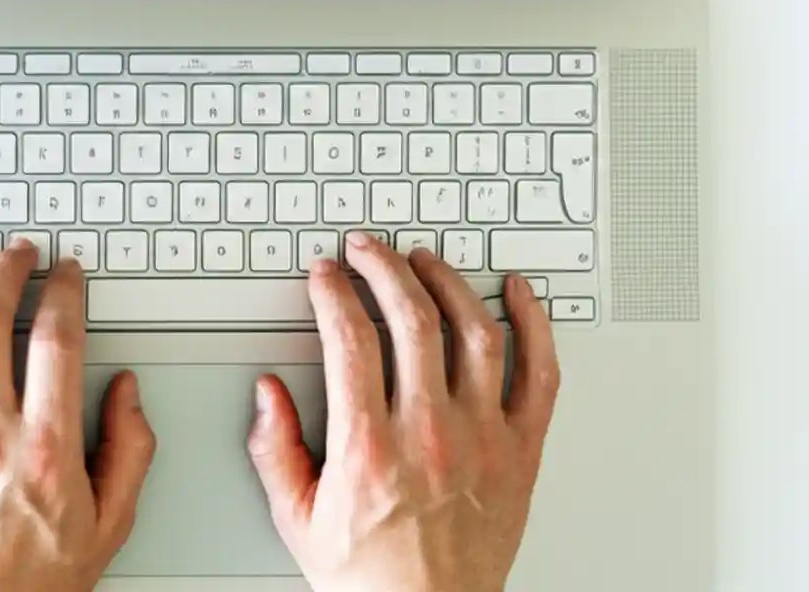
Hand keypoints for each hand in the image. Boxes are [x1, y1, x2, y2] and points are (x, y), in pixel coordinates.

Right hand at [247, 233, 559, 591]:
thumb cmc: (370, 577)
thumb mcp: (297, 518)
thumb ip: (273, 448)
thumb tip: (268, 392)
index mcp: (369, 447)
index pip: (350, 338)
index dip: (332, 292)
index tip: (325, 275)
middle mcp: (430, 434)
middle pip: (411, 318)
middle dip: (382, 267)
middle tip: (367, 249)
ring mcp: (484, 437)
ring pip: (473, 331)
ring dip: (446, 281)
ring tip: (423, 260)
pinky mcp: (523, 449)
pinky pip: (540, 371)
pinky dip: (533, 322)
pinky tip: (516, 293)